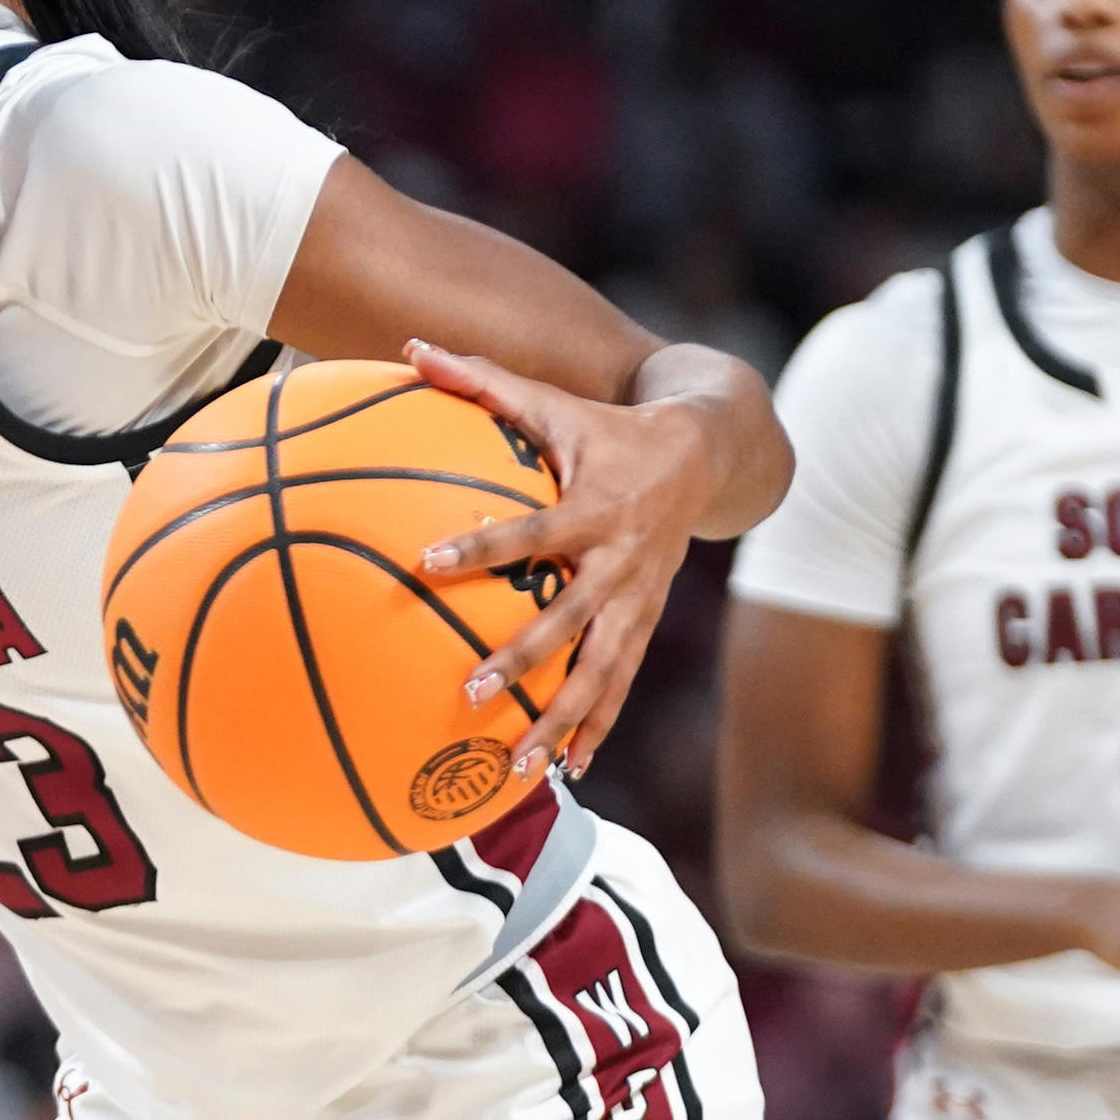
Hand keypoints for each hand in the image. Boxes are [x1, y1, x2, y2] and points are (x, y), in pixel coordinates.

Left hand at [414, 339, 761, 780]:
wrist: (707, 453)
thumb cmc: (608, 427)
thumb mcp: (553, 399)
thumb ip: (482, 381)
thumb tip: (412, 347)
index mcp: (592, 507)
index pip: (530, 532)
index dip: (482, 546)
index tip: (429, 561)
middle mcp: (618, 561)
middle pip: (569, 619)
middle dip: (525, 658)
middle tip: (473, 690)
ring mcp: (637, 600)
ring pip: (602, 670)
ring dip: (564, 719)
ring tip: (520, 765)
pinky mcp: (645, 623)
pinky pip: (621, 683)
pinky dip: (597, 728)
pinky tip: (569, 771)